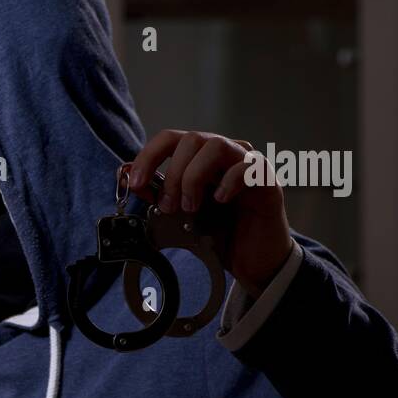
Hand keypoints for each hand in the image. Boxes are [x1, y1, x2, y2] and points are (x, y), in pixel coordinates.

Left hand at [127, 130, 293, 298]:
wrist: (254, 259)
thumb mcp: (182, 215)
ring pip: (216, 146)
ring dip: (195, 176)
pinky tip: (220, 201)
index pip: (171, 139)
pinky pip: (248, 166)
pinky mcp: (267, 180)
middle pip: (192, 139)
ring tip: (192, 206)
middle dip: (173, 174)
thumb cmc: (221, 234)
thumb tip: (130, 179)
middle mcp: (225, 154)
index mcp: (201, 158)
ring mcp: (248, 163)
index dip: (149, 157)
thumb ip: (160, 196)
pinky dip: (228, 182)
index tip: (136, 183)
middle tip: (169, 206)